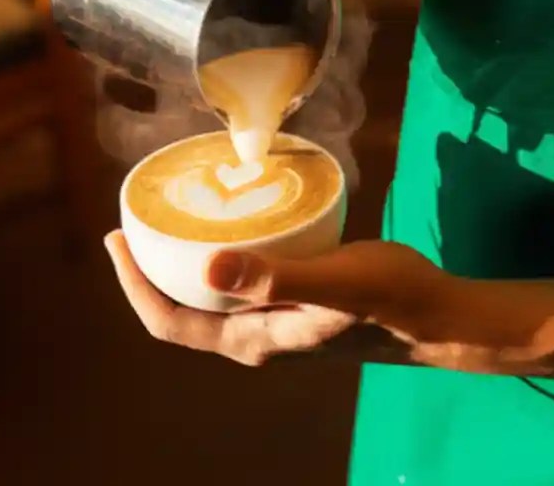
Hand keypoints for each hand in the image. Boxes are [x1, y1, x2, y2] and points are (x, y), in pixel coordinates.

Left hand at [103, 230, 451, 365]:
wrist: (437, 313)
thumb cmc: (391, 299)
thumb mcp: (335, 283)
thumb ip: (276, 278)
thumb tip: (206, 266)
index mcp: (252, 338)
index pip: (170, 321)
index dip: (134, 285)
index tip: (116, 239)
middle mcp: (254, 334)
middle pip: (180, 309)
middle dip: (149, 269)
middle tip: (133, 220)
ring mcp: (272, 320)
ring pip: (206, 294)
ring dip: (180, 260)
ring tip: (168, 215)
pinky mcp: (290, 299)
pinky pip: (236, 278)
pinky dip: (215, 252)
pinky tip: (222, 219)